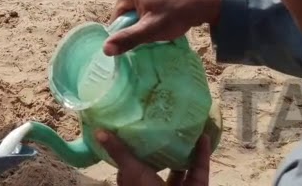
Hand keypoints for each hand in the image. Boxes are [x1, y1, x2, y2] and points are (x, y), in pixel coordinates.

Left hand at [96, 131, 212, 185]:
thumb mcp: (130, 170)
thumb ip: (119, 152)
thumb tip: (98, 131)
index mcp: (137, 182)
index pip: (133, 162)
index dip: (135, 147)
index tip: (138, 125)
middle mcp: (155, 185)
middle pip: (159, 163)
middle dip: (162, 146)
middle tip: (165, 123)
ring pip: (181, 166)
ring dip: (185, 149)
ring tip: (185, 127)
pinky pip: (199, 169)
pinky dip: (202, 154)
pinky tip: (203, 136)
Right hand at [104, 0, 221, 56]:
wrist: (205, 3)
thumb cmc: (177, 15)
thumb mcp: (151, 30)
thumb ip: (128, 39)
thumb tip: (105, 49)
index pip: (117, 18)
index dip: (127, 32)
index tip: (142, 39)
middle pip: (127, 15)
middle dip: (137, 27)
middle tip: (152, 35)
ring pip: (138, 12)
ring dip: (146, 23)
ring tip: (160, 28)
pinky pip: (147, 7)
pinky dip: (153, 16)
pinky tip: (165, 21)